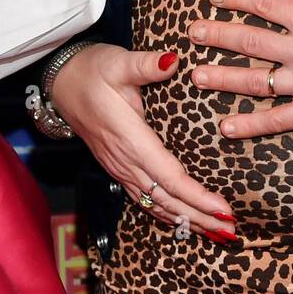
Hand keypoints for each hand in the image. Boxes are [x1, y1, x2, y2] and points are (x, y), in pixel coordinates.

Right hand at [50, 44, 235, 241]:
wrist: (61, 82)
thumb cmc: (93, 71)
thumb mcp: (119, 62)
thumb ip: (146, 65)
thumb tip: (173, 60)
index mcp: (129, 139)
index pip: (168, 177)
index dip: (196, 197)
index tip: (222, 210)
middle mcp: (124, 160)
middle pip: (165, 199)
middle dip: (198, 217)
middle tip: (231, 231)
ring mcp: (119, 167)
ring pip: (154, 203)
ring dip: (185, 220)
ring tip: (216, 232)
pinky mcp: (118, 166)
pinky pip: (143, 198)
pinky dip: (166, 213)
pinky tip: (184, 220)